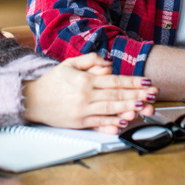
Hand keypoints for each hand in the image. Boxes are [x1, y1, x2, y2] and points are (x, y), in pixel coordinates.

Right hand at [23, 54, 157, 133]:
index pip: (114, 80)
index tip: (147, 82)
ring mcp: (82, 110)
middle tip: (153, 96)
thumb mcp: (69, 63)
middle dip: (137, 95)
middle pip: (116, 95)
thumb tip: (109, 63)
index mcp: (85, 79)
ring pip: (110, 109)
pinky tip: (123, 124)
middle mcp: (85, 95)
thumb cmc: (52, 81)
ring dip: (128, 108)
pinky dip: (111, 124)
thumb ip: (90, 60)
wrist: (31, 99)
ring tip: (143, 107)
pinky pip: (98, 124)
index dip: (132, 81)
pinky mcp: (79, 123)